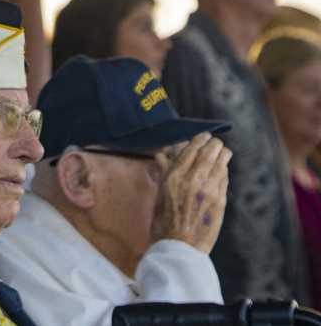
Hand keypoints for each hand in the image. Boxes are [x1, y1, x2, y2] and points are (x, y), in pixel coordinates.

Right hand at [150, 133, 231, 253]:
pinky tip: (221, 170)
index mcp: (174, 177)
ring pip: (222, 162)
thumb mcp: (159, 194)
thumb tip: (162, 155)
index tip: (204, 136)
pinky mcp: (220, 200)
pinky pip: (224, 178)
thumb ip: (164, 172)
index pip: (191, 148)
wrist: (179, 247)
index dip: (200, 139)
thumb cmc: (163, 222)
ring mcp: (209, 190)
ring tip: (222, 152)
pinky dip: (223, 171)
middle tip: (215, 142)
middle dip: (214, 144)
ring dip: (222, 154)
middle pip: (210, 151)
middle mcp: (193, 180)